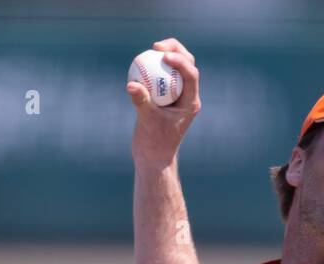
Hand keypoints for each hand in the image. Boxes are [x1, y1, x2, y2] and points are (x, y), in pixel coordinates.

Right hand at [127, 38, 201, 166]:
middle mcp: (187, 96)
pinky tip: (141, 61)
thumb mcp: (147, 122)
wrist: (153, 157)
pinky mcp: (165, 96)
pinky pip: (161, 75)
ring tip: (151, 49)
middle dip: (176, 50)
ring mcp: (177, 95)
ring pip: (176, 68)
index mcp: (190, 102)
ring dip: (166, 55)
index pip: (191, 76)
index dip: (180, 61)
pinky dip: (153, 67)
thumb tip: (131, 84)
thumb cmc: (154, 143)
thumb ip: (141, 102)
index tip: (163, 55)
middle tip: (157, 46)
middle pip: (188, 65)